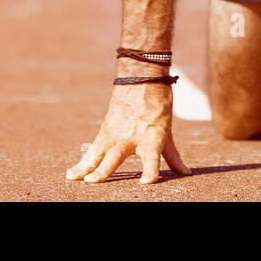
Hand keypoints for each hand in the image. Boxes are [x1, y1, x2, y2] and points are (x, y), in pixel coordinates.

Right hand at [65, 79, 191, 184]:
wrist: (142, 78)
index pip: (152, 157)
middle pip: (116, 156)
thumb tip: (187, 173)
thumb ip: (173, 156)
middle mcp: (131, 137)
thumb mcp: (167, 131)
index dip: (150, 170)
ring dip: (86, 166)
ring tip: (73, 177)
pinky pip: (94, 149)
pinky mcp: (106, 130)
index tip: (147, 181)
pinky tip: (73, 173)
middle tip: (93, 180)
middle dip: (104, 169)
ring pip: (98, 152)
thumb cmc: (158, 106)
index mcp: (151, 137)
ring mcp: (116, 133)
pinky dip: (84, 161)